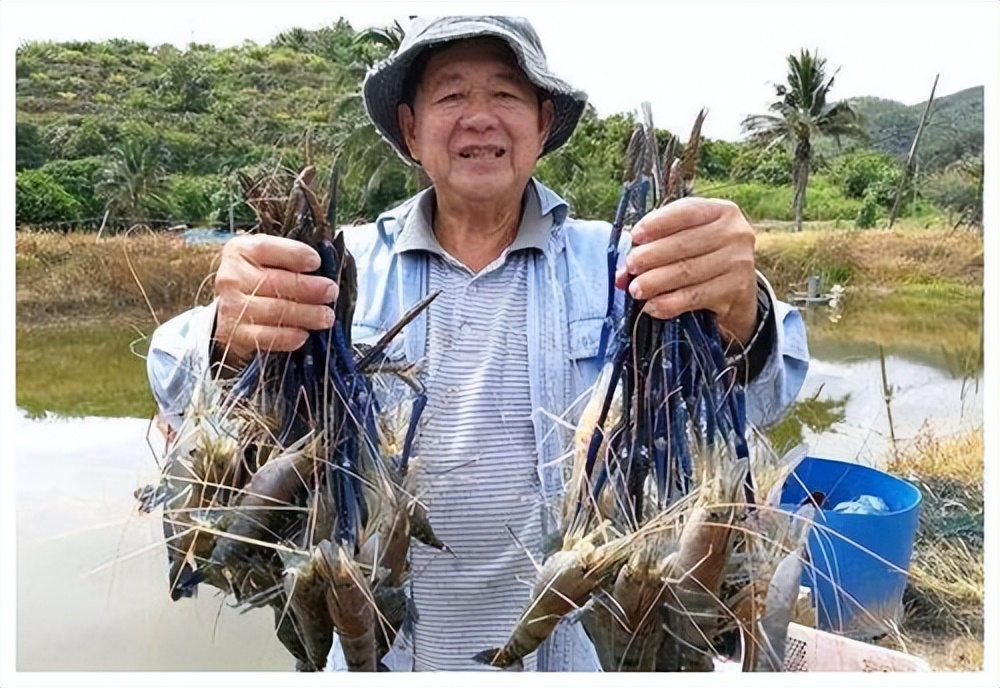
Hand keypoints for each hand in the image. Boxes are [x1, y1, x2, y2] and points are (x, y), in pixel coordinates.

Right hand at [213, 234, 338, 365]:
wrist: (225, 312)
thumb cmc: (256, 281)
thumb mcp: (266, 260)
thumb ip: (288, 258)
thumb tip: (324, 266)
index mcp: (240, 251)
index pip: (267, 248)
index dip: (295, 254)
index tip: (317, 262)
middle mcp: (231, 277)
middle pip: (275, 282)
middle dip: (309, 288)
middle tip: (331, 292)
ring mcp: (231, 306)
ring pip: (275, 310)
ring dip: (307, 314)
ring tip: (327, 316)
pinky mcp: (234, 334)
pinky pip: (266, 337)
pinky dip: (289, 336)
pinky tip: (304, 335)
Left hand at [614, 197, 758, 346]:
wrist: (737, 293)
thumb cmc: (703, 258)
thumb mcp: (686, 241)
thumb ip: (657, 245)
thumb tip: (623, 270)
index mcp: (722, 211)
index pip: (687, 211)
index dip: (658, 223)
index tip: (635, 236)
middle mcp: (735, 233)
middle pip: (685, 243)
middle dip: (651, 256)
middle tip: (630, 267)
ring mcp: (739, 262)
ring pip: (688, 271)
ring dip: (656, 282)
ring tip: (635, 289)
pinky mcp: (736, 291)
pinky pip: (695, 297)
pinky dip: (669, 303)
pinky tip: (651, 307)